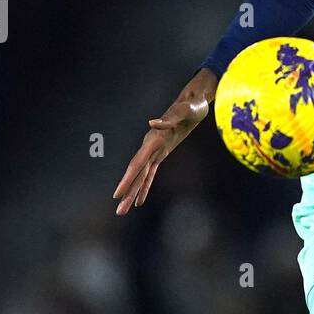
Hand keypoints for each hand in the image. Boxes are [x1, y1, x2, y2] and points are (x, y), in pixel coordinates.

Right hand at [113, 75, 214, 214]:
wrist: (194, 102)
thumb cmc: (192, 106)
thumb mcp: (185, 111)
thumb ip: (169, 119)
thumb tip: (152, 123)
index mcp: (154, 140)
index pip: (137, 163)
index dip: (127, 179)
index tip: (118, 194)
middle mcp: (150, 146)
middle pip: (135, 173)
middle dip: (126, 193)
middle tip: (118, 211)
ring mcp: (155, 150)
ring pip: (140, 176)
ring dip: (132, 193)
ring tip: (123, 210)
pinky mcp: (161, 153)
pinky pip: (150, 174)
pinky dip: (145, 187)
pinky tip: (139, 201)